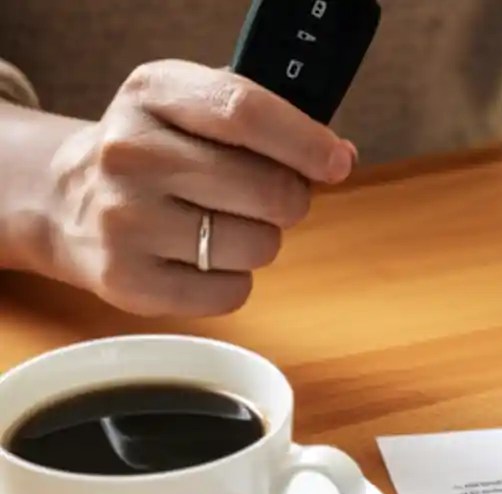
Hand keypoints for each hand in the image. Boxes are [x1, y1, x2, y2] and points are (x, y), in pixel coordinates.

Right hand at [38, 60, 354, 315]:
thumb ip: (267, 119)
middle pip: (266, 190)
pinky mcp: (127, 281)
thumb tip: (339, 156)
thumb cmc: (157, 149)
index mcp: (153, 93)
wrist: (64, 198)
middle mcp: (129, 153)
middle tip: (272, 197)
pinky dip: (233, 282)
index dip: (306, 142)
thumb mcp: (193, 105)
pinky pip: (230, 293)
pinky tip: (201, 258)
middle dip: (290, 199)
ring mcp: (123, 220)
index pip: (245, 112)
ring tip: (223, 225)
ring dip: (261, 240)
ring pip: (257, 246)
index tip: (337, 162)